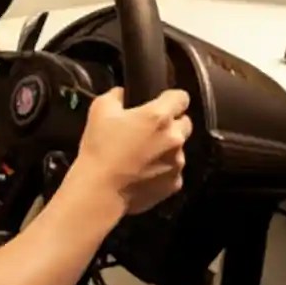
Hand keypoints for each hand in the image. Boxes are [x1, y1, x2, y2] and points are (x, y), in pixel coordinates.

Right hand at [71, 87, 192, 214]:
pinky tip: (144, 173)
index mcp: (159, 116)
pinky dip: (163, 170)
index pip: (182, 97)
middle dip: (172, 124)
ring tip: (143, 155)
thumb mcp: (99, 110)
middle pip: (185, 123)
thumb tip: (122, 93)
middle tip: (149, 131)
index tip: (161, 103)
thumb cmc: (100, 149)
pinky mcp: (174, 184)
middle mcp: (175, 138)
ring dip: (166, 148)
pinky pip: (174, 171)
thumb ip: (115, 95)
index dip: (171, 99)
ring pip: (179, 148)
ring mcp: (177, 162)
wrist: (100, 191)